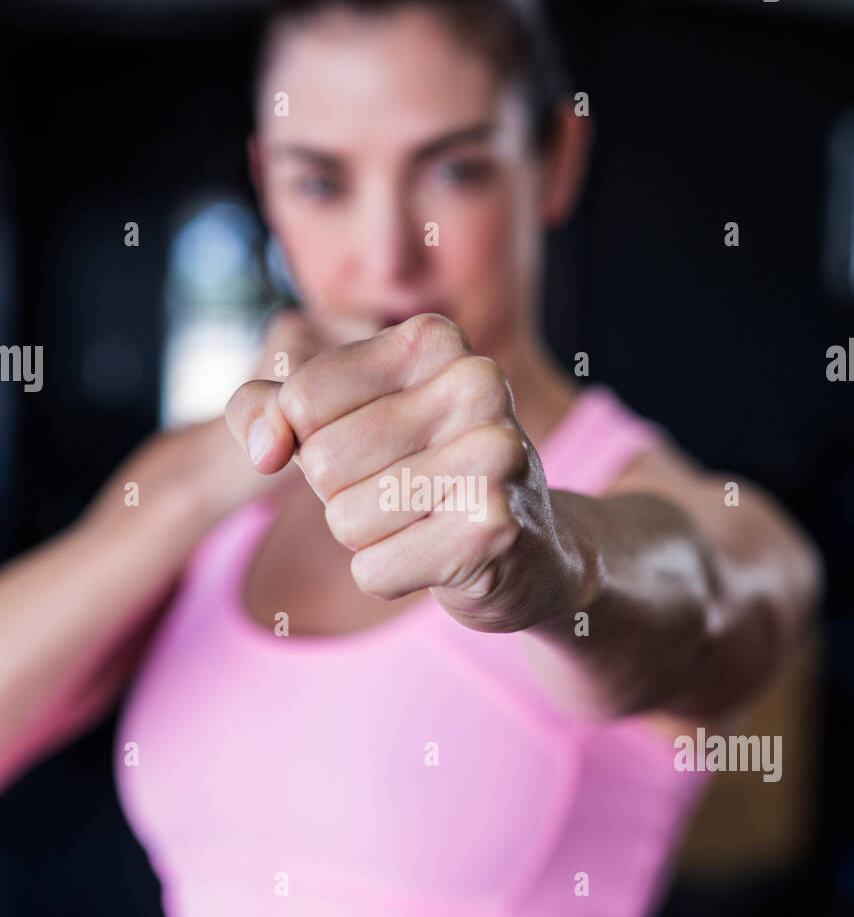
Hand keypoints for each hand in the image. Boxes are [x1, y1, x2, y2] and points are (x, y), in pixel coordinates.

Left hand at [226, 313, 573, 633]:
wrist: (527, 548)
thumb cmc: (416, 472)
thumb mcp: (337, 422)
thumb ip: (267, 410)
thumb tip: (262, 449)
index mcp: (433, 338)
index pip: (301, 398)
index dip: (309, 442)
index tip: (365, 447)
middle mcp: (476, 381)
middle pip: (324, 462)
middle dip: (341, 496)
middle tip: (400, 493)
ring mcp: (496, 453)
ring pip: (346, 520)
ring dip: (366, 540)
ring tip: (422, 523)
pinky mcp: (496, 526)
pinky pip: (374, 571)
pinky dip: (389, 577)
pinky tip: (439, 558)